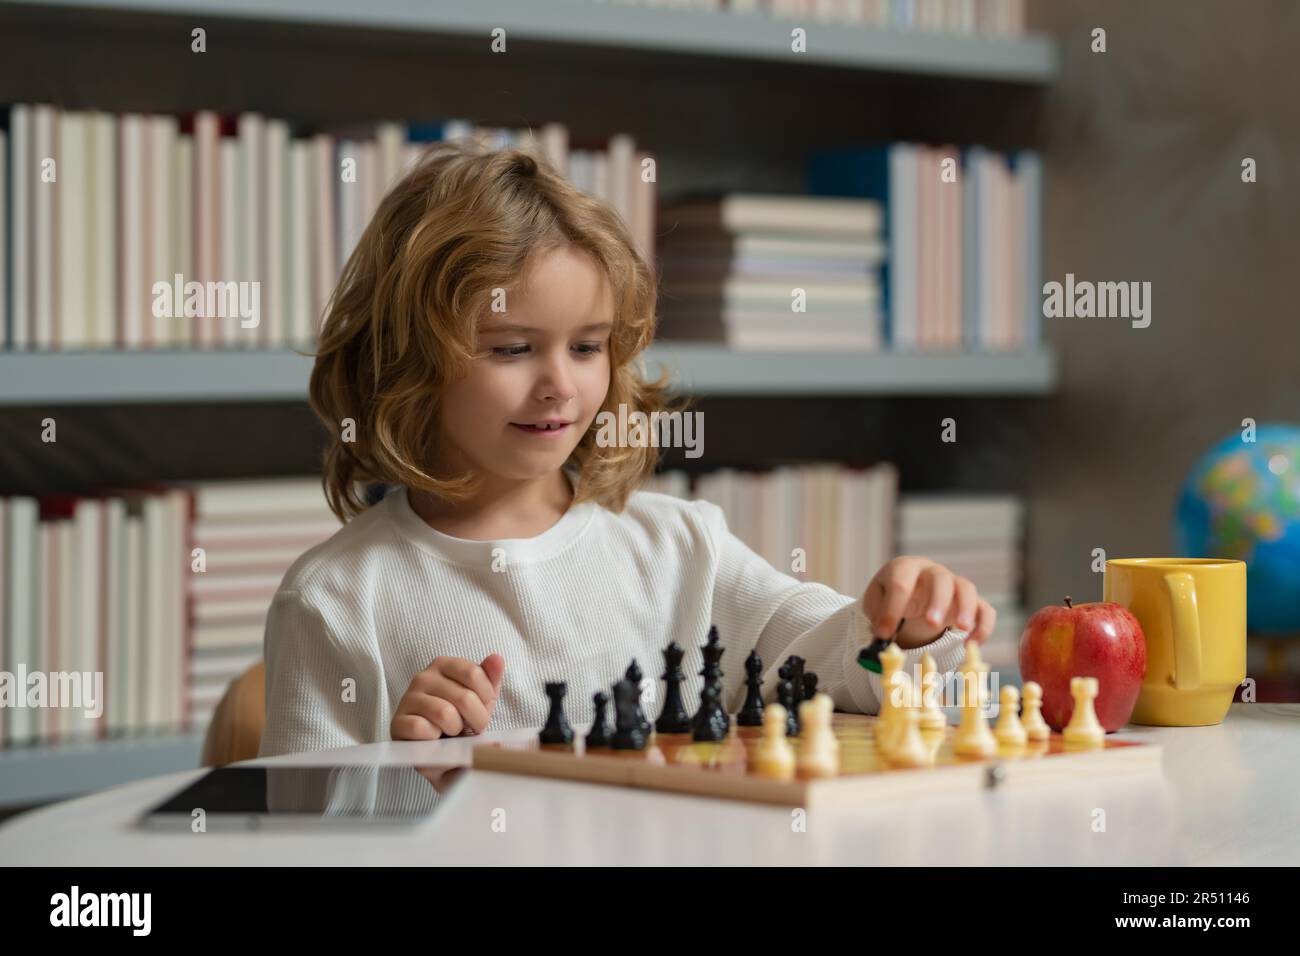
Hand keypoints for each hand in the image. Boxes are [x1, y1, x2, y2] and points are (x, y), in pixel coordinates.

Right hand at [390, 654, 505, 739]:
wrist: (438, 749)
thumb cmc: (460, 719)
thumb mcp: (480, 699)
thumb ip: (490, 678)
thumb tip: (497, 658)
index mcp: (444, 665)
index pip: (474, 674)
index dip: (486, 698)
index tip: (482, 709)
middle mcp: (423, 676)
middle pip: (464, 697)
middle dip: (476, 720)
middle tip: (471, 727)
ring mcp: (408, 698)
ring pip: (444, 713)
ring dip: (455, 730)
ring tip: (451, 732)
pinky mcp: (398, 722)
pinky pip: (421, 728)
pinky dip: (433, 738)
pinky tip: (433, 738)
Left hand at [862, 557, 995, 648]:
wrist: (906, 594)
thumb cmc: (888, 597)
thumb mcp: (874, 603)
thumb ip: (878, 615)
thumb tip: (884, 634)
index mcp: (904, 568)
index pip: (901, 583)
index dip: (893, 609)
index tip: (884, 633)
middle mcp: (931, 572)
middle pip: (941, 578)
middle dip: (937, 600)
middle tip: (931, 623)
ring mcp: (953, 584)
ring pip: (966, 588)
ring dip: (966, 608)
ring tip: (962, 630)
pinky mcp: (968, 602)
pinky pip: (984, 609)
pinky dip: (983, 626)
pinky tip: (972, 644)